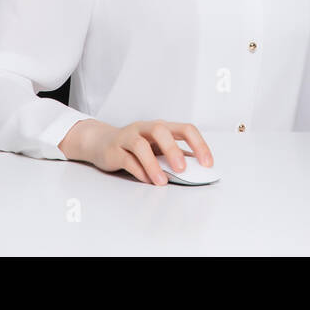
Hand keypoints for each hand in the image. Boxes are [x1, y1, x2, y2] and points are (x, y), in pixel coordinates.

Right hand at [61, 119, 212, 184]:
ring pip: (140, 145)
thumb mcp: (158, 147)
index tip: (207, 163)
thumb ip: (176, 155)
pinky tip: (146, 180)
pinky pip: (127, 159)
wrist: (102, 142)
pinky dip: (138, 170)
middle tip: (182, 170)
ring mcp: (128, 137)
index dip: (199, 144)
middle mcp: (145, 128)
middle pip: (160, 130)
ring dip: (153, 164)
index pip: (185, 129)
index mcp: (162, 127)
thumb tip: (199, 166)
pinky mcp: (115, 150)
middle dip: (173, 150)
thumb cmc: (135, 146)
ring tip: (162, 181)